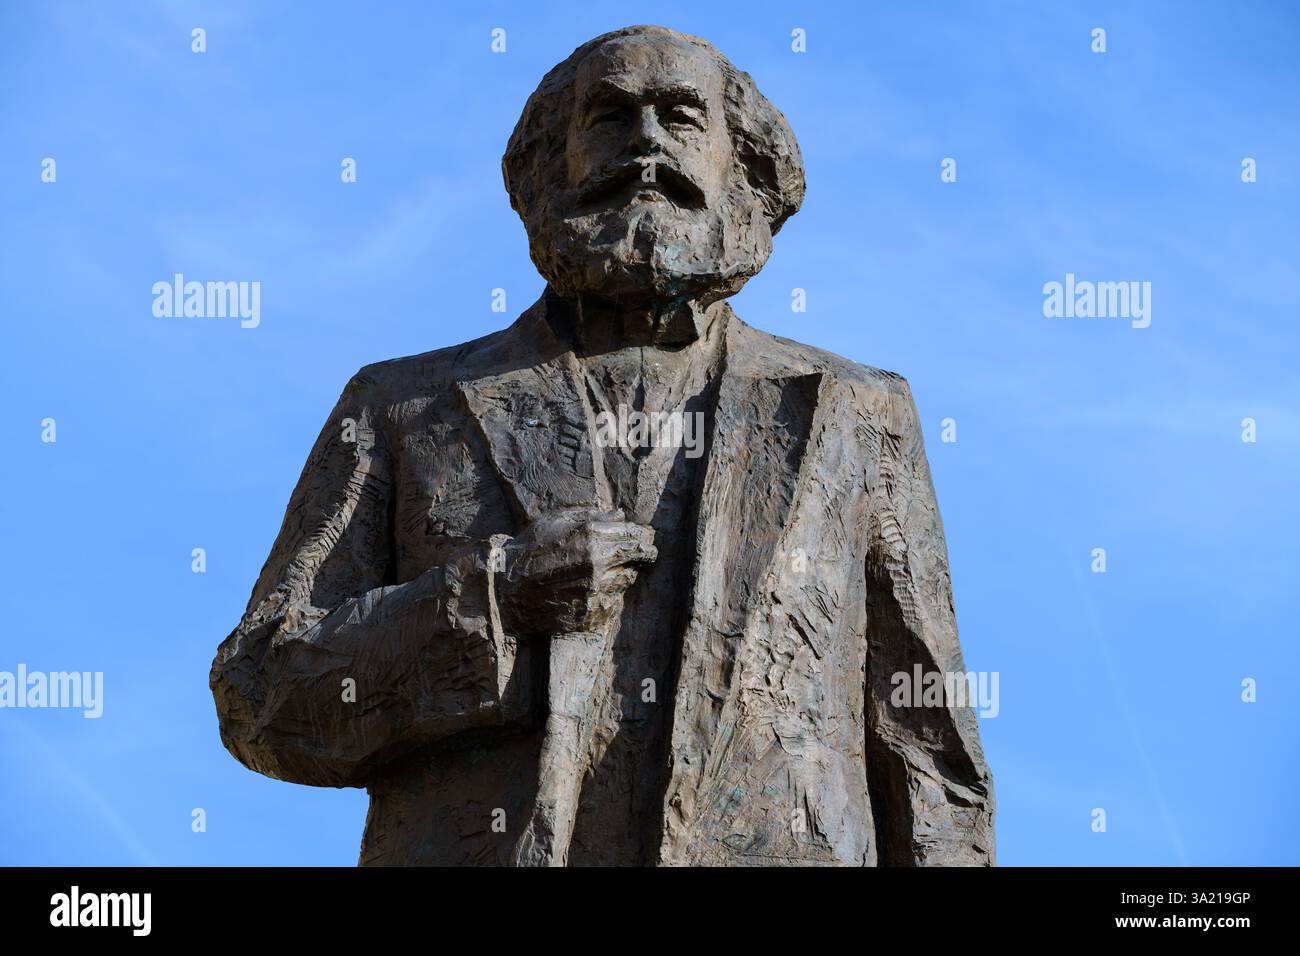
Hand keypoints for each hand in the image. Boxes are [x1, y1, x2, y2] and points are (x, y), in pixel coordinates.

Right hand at [498, 509, 656, 635]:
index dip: (645, 536)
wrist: (505, 591)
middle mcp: (599, 563)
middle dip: (642, 553)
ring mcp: (597, 590)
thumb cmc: (528, 551)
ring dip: (623, 573)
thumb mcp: (556, 521)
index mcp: (593, 536)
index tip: (646, 537)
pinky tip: (592, 589)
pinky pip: (614, 601)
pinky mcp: (593, 613)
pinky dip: (610, 594)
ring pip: (628, 579)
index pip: (637, 535)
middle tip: (640, 553)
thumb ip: (592, 516)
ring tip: (604, 571)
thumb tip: (621, 515)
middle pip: (639, 557)